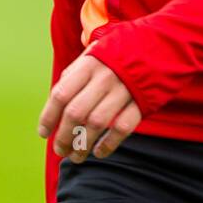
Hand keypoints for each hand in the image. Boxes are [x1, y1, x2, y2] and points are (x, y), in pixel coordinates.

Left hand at [37, 47, 141, 161]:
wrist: (158, 45)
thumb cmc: (118, 54)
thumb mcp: (93, 55)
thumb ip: (74, 75)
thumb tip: (55, 103)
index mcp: (88, 64)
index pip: (61, 94)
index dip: (49, 117)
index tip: (43, 134)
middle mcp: (104, 77)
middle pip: (76, 112)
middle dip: (64, 137)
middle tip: (60, 150)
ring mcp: (124, 89)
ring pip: (96, 123)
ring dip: (82, 145)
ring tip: (76, 156)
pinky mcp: (141, 101)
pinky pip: (122, 128)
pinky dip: (108, 144)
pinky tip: (99, 152)